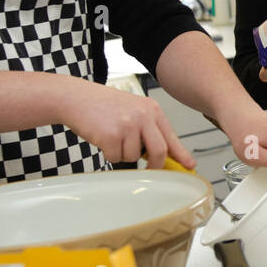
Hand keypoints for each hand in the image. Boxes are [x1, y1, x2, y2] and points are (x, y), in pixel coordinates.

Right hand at [56, 81, 194, 168]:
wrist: (76, 97)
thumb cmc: (104, 105)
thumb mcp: (133, 110)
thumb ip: (149, 128)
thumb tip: (164, 153)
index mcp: (151, 109)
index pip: (171, 136)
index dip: (181, 154)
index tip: (190, 165)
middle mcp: (143, 115)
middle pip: (159, 151)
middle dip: (154, 165)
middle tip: (147, 169)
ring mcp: (127, 125)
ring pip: (133, 157)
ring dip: (122, 154)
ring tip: (112, 137)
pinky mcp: (111, 135)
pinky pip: (115, 157)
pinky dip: (108, 154)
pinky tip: (102, 138)